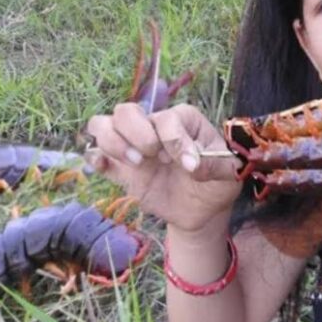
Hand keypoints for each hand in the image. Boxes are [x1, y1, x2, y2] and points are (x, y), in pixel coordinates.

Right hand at [85, 103, 242, 233]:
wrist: (202, 211)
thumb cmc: (216, 183)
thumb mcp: (228, 174)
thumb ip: (214, 165)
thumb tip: (190, 165)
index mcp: (182, 120)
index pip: (167, 118)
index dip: (175, 140)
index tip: (188, 166)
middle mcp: (153, 127)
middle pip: (125, 111)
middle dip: (136, 133)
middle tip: (151, 157)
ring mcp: (133, 147)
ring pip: (102, 125)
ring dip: (112, 142)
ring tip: (135, 163)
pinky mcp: (121, 170)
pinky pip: (95, 155)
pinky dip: (94, 158)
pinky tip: (104, 167)